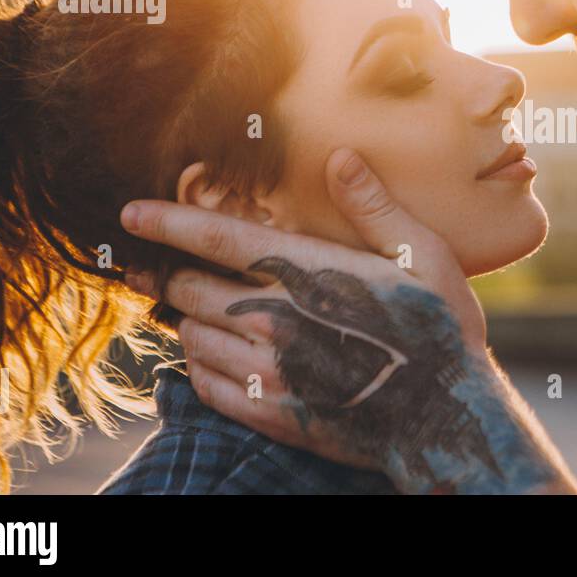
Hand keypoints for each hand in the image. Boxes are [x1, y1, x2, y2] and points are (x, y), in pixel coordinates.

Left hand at [121, 149, 566, 492]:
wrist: (446, 419)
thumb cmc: (440, 328)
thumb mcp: (424, 255)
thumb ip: (374, 206)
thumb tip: (339, 156)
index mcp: (307, 275)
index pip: (215, 239)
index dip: (165, 222)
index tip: (129, 214)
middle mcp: (274, 321)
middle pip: (188, 288)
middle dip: (173, 272)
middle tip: (165, 268)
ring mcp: (266, 372)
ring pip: (189, 335)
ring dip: (190, 319)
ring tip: (206, 311)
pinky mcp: (266, 413)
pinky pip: (202, 383)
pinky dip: (198, 364)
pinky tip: (222, 355)